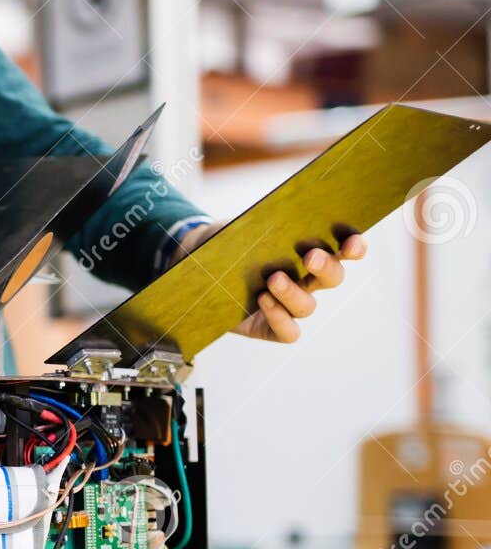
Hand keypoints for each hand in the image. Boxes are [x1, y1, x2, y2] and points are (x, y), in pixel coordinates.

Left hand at [171, 224, 366, 343]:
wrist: (193, 265)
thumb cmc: (224, 241)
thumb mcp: (242, 226)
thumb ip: (264, 223)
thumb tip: (280, 216)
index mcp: (306, 251)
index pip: (342, 250)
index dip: (354, 247)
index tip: (352, 243)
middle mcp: (304, 280)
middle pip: (332, 278)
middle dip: (327, 268)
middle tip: (311, 257)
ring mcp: (287, 305)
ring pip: (308, 306)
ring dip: (294, 293)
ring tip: (273, 280)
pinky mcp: (268, 326)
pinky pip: (288, 332)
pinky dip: (281, 319)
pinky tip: (263, 302)